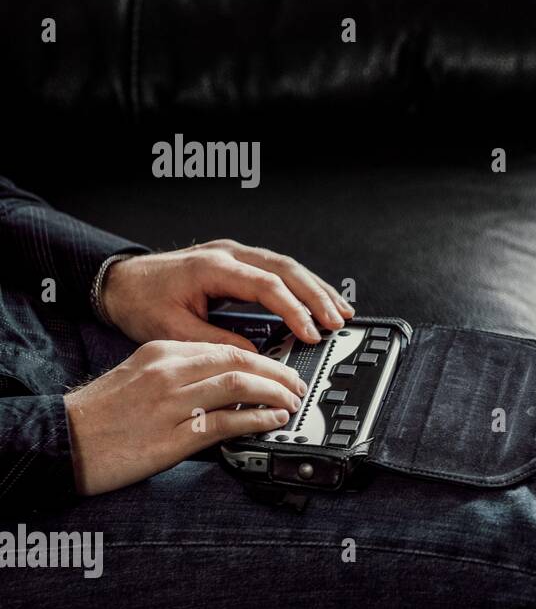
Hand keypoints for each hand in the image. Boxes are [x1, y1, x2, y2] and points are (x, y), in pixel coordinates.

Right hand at [64, 340, 309, 495]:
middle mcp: (169, 372)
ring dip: (276, 394)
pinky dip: (258, 419)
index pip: (226, 347)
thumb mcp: (140, 375)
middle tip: (297, 385)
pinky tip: (272, 422)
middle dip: (278, 372)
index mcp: (162, 352)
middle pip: (240, 361)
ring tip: (292, 403)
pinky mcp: (173, 437)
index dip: (263, 358)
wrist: (62, 441)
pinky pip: (227, 422)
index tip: (282, 367)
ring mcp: (171, 404)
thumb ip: (181, 371)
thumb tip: (226, 377)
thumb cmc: (101, 413)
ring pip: (240, 386)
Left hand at [100, 239, 353, 349]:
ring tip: (341, 311)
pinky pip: (278, 269)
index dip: (293, 310)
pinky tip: (319, 299)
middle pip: (286, 270)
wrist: (120, 281)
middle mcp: (228, 254)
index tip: (310, 333)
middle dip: (316, 297)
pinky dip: (302, 285)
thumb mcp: (174, 330)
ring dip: (316, 289)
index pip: (266, 285)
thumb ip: (218, 341)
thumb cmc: (142, 303)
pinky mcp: (238, 260)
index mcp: (212, 268)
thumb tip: (255, 355)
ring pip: (287, 266)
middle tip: (337, 322)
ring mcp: (235, 253)